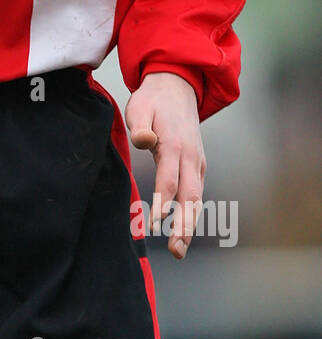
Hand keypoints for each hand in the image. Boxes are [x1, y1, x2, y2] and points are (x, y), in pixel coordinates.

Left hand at [125, 71, 205, 259]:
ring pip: (196, 199)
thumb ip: (141, 125)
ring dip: (189, 225)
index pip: (170, 180)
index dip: (164, 202)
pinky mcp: (197, 166)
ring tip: (179, 249)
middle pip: (190, 197)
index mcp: (176, 146)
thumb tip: (144, 140)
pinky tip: (183, 232)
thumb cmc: (153, 100)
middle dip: (184, 225)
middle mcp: (191, 158)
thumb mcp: (140, 106)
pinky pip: (196, 193)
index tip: (155, 223)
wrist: (177, 88)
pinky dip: (191, 214)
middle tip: (176, 250)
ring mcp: (198, 163)